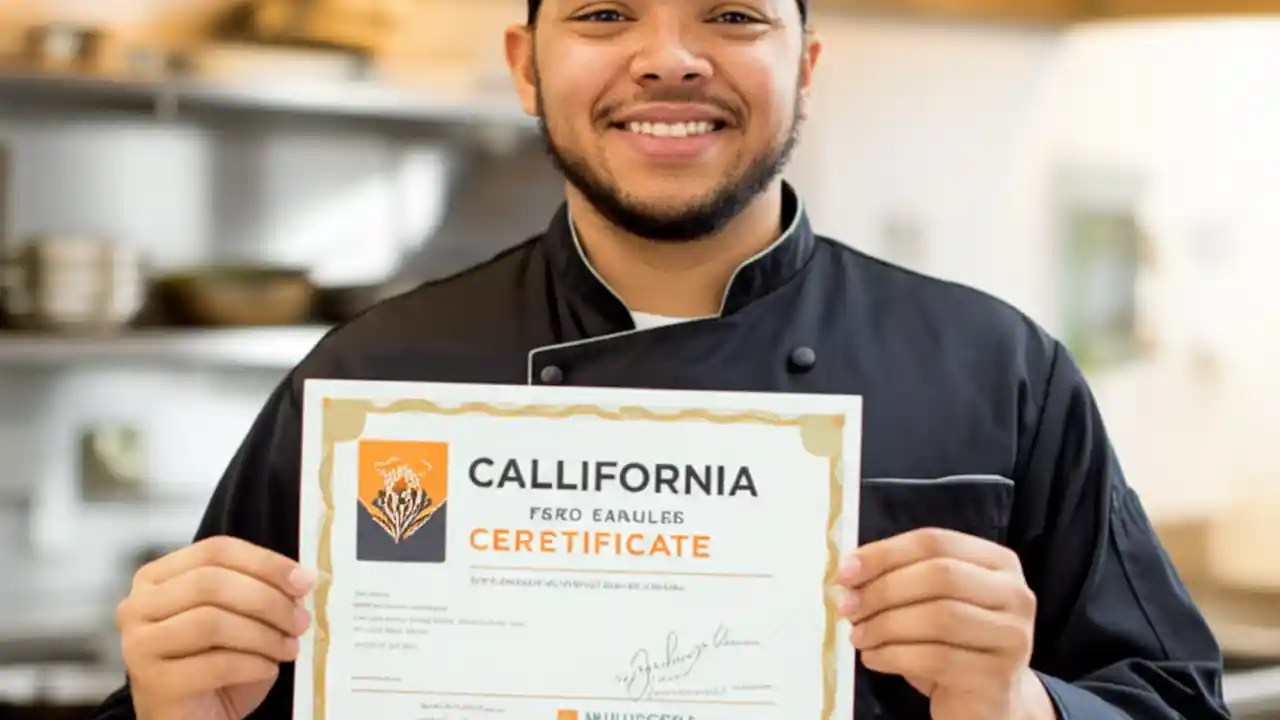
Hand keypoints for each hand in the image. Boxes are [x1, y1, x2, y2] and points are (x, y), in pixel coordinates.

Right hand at [115, 536, 315, 719]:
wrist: (193, 718)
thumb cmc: (216, 666)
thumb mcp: (240, 619)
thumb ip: (260, 592)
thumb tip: (299, 580)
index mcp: (158, 577)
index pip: (216, 550)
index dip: (265, 562)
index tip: (302, 580)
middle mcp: (138, 605)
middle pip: (211, 582)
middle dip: (268, 600)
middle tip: (300, 619)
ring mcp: (139, 645)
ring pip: (211, 622)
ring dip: (263, 634)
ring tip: (288, 647)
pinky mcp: (153, 683)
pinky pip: (214, 664)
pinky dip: (252, 664)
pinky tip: (268, 669)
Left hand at [836, 528, 1055, 719]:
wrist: (986, 699)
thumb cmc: (951, 643)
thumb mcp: (930, 602)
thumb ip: (899, 578)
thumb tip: (850, 573)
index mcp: (998, 562)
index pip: (935, 542)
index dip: (885, 553)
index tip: (846, 572)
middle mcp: (1014, 593)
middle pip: (940, 575)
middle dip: (884, 589)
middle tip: (849, 606)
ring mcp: (1012, 636)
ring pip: (939, 617)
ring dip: (885, 625)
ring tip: (858, 635)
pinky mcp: (997, 676)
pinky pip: (936, 658)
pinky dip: (893, 656)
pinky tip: (874, 658)